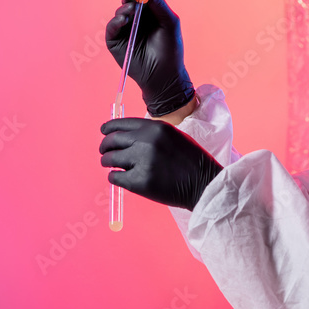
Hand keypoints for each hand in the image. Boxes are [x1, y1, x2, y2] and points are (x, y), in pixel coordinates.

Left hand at [99, 118, 221, 210]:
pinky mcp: (139, 182)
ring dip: (107, 163)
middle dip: (105, 147)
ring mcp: (142, 162)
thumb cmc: (190, 161)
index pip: (120, 124)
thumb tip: (123, 136)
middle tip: (105, 154)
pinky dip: (114, 178)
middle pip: (111, 141)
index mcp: (155, 128)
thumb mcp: (173, 136)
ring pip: (110, 159)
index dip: (108, 129)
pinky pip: (114, 177)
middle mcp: (147, 142)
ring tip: (112, 167)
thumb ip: (150, 134)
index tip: (104, 133)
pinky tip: (121, 178)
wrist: (204, 184)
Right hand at [105, 0, 194, 116]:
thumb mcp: (169, 22)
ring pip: (120, 12)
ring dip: (124, 8)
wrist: (164, 76)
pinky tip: (124, 19)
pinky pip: (112, 28)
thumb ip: (159, 3)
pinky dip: (116, 21)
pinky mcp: (116, 42)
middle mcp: (136, 20)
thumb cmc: (170, 50)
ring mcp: (125, 31)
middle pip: (128, 1)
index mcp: (150, 13)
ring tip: (131, 10)